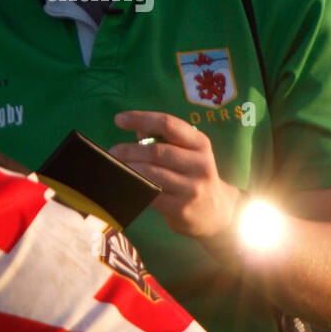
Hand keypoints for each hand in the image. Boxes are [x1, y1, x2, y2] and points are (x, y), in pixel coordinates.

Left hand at [109, 110, 241, 238]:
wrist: (217, 213)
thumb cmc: (194, 176)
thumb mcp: (188, 153)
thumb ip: (164, 139)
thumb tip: (137, 128)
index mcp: (200, 144)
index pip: (168, 124)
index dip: (141, 119)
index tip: (119, 119)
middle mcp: (200, 164)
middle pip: (157, 150)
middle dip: (130, 150)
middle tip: (113, 151)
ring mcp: (192, 188)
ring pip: (152, 173)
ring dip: (130, 168)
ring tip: (117, 166)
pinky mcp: (182, 209)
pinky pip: (152, 194)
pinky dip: (136, 186)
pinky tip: (127, 183)